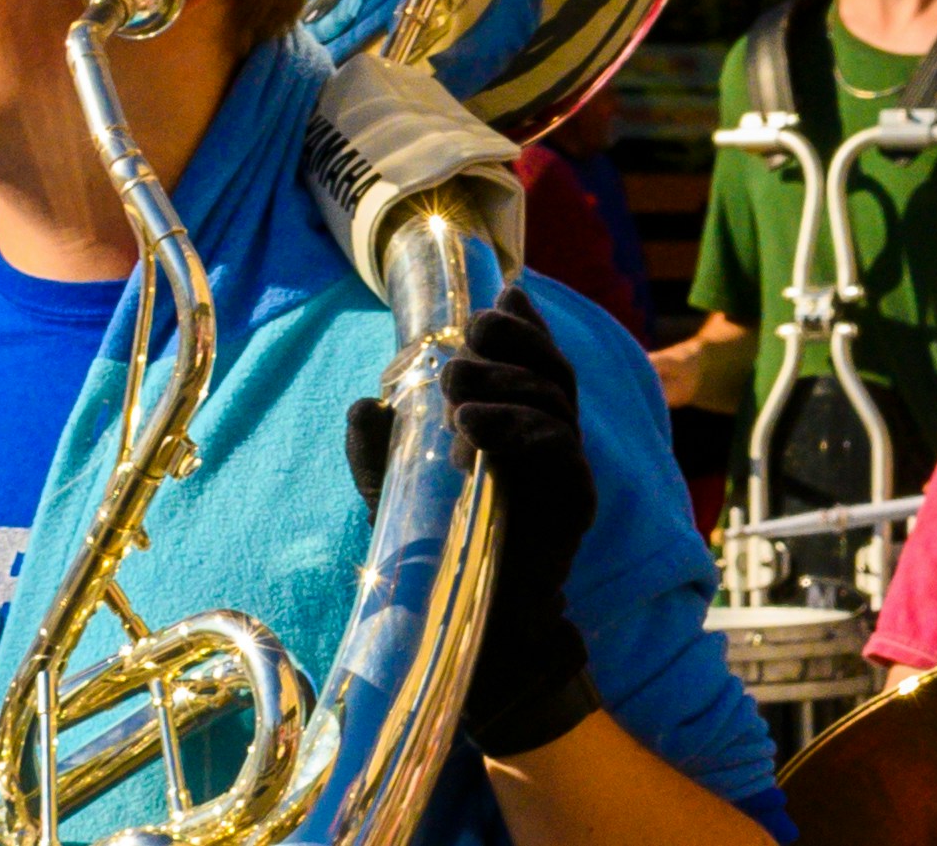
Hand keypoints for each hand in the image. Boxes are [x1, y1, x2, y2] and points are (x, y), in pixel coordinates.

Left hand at [349, 286, 600, 758]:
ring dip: (505, 386)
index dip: (524, 323)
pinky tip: (474, 429)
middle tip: (462, 352)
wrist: (474, 634)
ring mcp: (568, 471)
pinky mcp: (573, 504)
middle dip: (510, 346)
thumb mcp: (398, 497)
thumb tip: (362, 405)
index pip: (536, 358)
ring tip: (455, 398)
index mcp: (523, 425)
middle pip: (552, 369)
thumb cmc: (441, 557)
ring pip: (555, 401)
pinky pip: (559, 450)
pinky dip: (518, 431)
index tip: (496, 301)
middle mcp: (554, 440)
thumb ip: (382, 453)